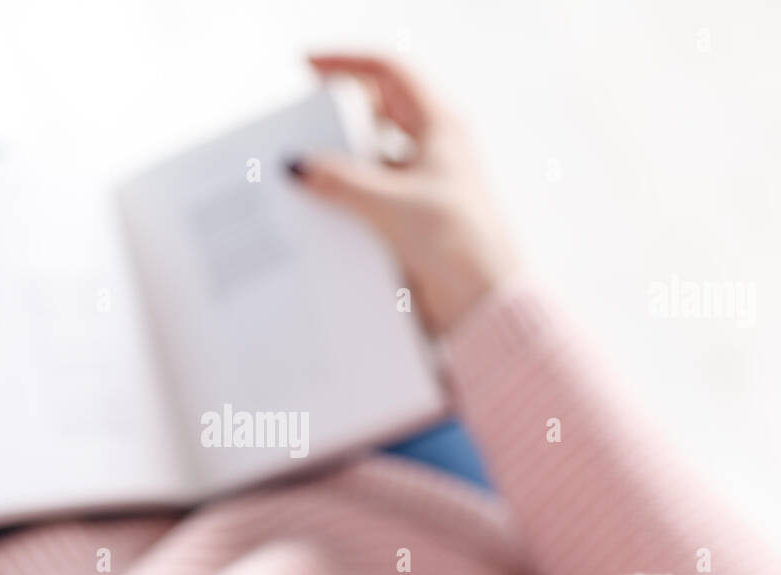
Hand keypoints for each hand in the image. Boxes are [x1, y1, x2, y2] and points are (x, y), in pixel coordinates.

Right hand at [290, 53, 518, 336]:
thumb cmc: (459, 246)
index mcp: (440, 127)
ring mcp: (422, 184)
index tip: (305, 68)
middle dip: (336, 117)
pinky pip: (370, 196)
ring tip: (300, 173)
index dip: (345, 63)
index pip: (388, 73)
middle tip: (297, 126)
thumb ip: (343, 182)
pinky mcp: (411, 219)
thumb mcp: (393, 205)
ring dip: (338, 164)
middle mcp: (432, 150)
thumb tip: (299, 166)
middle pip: (376, 113)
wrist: (482, 304)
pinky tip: (319, 211)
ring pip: (370, 158)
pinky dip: (345, 199)